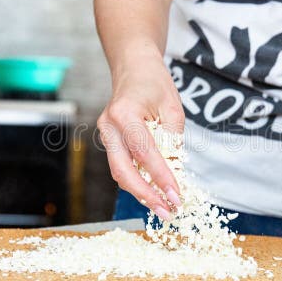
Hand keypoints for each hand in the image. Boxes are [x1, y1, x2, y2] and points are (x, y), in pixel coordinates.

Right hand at [97, 53, 183, 219]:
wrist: (133, 67)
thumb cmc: (155, 84)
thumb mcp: (173, 109)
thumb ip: (172, 141)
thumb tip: (175, 176)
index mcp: (125, 113)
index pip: (144, 153)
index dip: (161, 178)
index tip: (176, 196)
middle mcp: (109, 126)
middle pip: (122, 170)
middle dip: (145, 195)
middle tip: (166, 212)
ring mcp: (105, 134)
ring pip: (119, 172)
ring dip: (140, 192)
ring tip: (163, 208)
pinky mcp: (109, 141)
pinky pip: (121, 166)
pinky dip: (137, 181)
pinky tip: (153, 193)